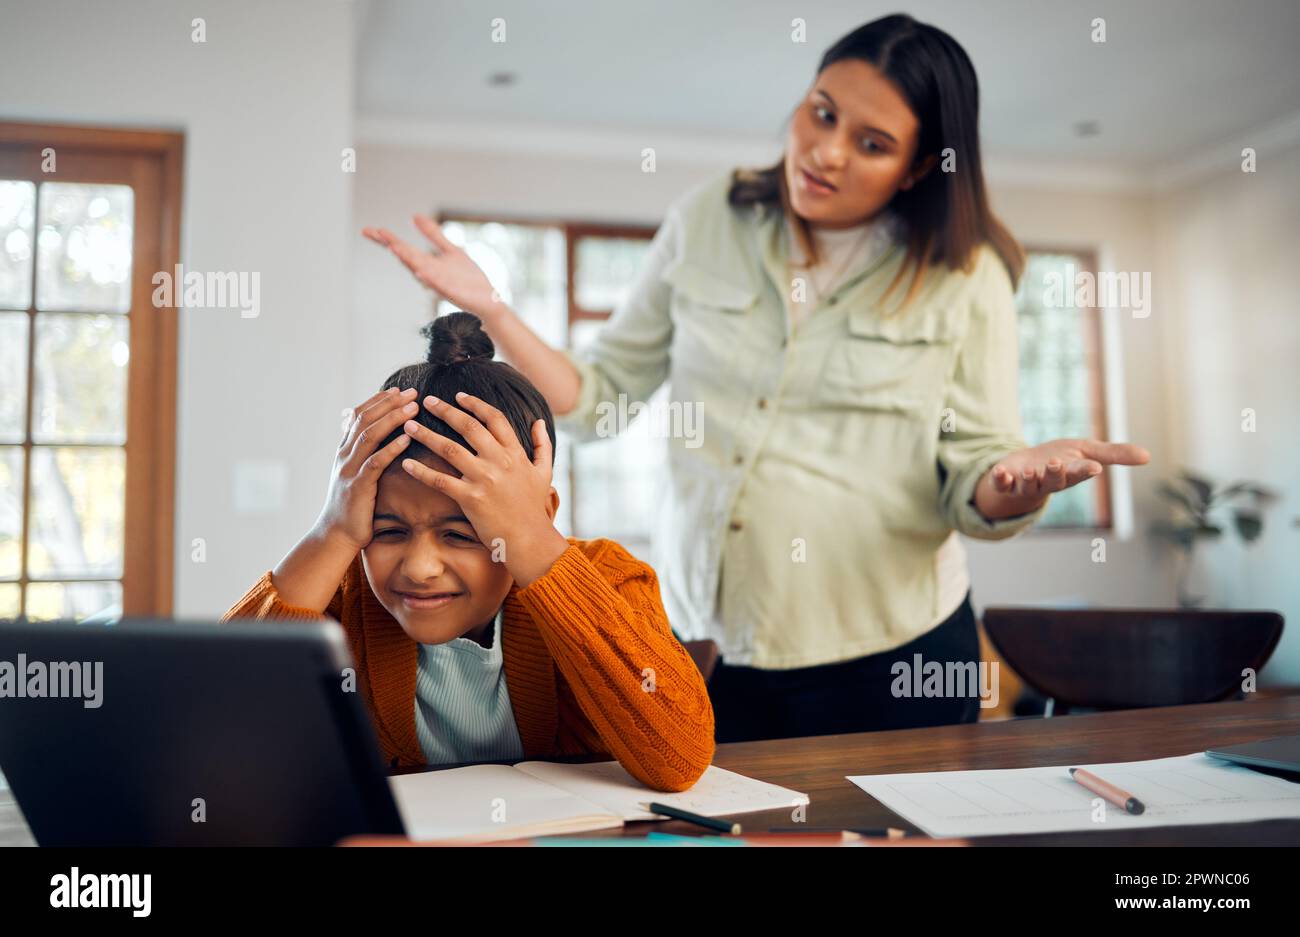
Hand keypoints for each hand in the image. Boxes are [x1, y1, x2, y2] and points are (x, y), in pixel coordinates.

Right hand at [315, 387, 419, 549]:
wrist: (336, 534)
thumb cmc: (353, 505)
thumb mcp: (355, 475)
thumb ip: (362, 454)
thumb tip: (375, 438)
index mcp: (344, 450)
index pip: (358, 415)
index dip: (378, 400)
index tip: (398, 389)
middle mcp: (344, 455)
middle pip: (365, 420)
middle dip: (389, 403)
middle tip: (412, 392)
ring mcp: (349, 469)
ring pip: (369, 436)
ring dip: (392, 419)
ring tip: (413, 408)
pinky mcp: (358, 486)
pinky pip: (375, 462)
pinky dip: (391, 448)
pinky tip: (407, 438)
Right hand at [361, 216, 504, 318]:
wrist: (488, 301)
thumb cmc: (468, 279)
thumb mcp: (450, 250)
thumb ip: (433, 235)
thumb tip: (415, 216)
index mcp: (427, 263)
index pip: (403, 249)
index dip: (386, 240)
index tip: (369, 230)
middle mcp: (429, 273)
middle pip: (407, 257)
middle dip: (392, 245)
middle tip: (377, 233)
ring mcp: (440, 283)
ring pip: (420, 270)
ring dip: (407, 259)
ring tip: (394, 248)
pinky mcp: (452, 292)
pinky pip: (438, 285)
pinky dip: (429, 279)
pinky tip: (420, 272)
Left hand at [399, 392, 568, 585]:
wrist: (529, 539)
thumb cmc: (534, 508)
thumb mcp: (545, 472)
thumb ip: (542, 445)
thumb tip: (537, 421)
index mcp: (515, 453)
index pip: (494, 418)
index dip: (475, 404)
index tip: (459, 396)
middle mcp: (499, 461)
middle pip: (468, 426)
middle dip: (445, 410)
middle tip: (427, 400)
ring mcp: (484, 479)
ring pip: (450, 449)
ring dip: (426, 434)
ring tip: (409, 425)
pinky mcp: (470, 498)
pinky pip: (441, 481)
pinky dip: (422, 471)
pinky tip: (406, 463)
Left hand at [974, 438, 1149, 520]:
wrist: (1025, 468)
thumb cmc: (1060, 460)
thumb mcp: (1087, 451)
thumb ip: (1115, 454)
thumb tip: (1148, 456)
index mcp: (1070, 473)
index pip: (1080, 472)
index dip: (1085, 470)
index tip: (1094, 468)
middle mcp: (1048, 481)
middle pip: (1053, 481)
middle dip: (1055, 474)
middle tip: (1057, 464)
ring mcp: (1026, 484)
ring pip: (1028, 486)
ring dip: (1028, 480)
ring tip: (1028, 472)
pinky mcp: (1006, 481)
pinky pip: (1002, 485)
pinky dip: (1000, 480)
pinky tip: (999, 472)